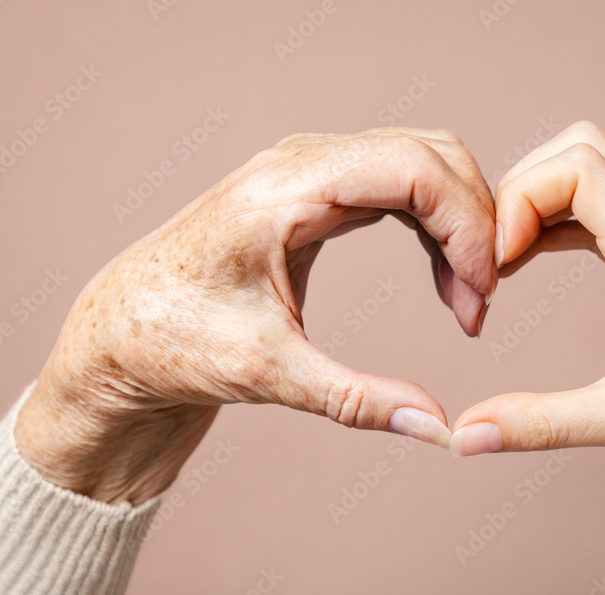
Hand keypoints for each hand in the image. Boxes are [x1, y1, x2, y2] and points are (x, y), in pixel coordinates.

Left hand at [16, 128, 496, 504]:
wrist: (122, 337)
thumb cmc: (172, 344)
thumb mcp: (264, 374)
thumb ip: (355, 400)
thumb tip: (436, 429)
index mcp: (285, 187)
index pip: (413, 167)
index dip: (468, 224)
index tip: (482, 294)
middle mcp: (302, 163)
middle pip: (431, 155)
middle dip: (474, 223)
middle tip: (481, 304)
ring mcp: (311, 172)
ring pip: (423, 164)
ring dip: (459, 225)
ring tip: (465, 302)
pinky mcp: (318, 194)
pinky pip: (402, 187)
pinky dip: (436, 228)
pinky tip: (443, 282)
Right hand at [451, 122, 604, 504]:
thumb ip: (541, 425)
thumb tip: (466, 435)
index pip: (576, 167)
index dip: (519, 201)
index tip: (498, 266)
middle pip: (578, 148)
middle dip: (520, 189)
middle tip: (494, 256)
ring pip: (591, 167)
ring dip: (538, 200)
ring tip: (506, 262)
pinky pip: (603, 204)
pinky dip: (559, 218)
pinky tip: (535, 262)